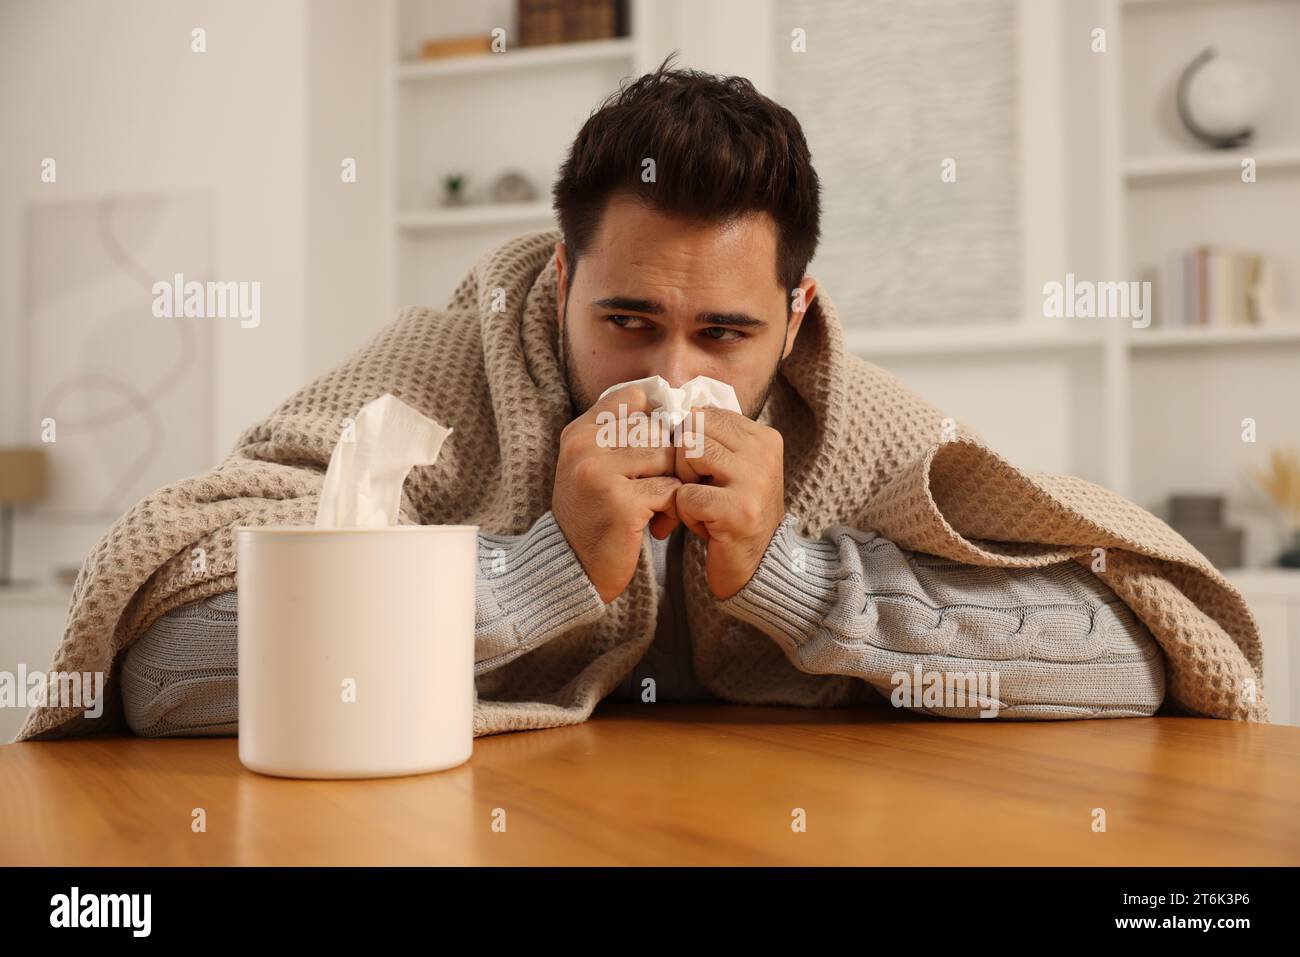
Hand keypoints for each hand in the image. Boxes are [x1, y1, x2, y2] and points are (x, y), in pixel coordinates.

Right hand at [552, 383, 681, 603]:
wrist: (572, 570)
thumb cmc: (593, 516)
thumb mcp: (594, 467)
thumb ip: (621, 435)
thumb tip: (673, 406)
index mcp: (579, 432)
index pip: (635, 398)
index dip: (655, 420)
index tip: (655, 450)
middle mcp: (584, 446)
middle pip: (657, 429)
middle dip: (668, 460)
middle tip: (660, 490)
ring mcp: (599, 472)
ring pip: (667, 457)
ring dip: (673, 485)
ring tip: (659, 508)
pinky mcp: (620, 502)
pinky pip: (670, 489)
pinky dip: (672, 509)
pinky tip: (657, 525)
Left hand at [673, 406, 785, 600]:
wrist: (758, 569)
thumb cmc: (732, 515)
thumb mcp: (729, 468)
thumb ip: (710, 438)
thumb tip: (664, 405)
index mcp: (763, 437)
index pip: (703, 413)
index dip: (687, 442)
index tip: (700, 472)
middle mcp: (763, 452)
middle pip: (691, 430)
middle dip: (681, 462)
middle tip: (696, 491)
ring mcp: (754, 480)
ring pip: (687, 455)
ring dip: (683, 486)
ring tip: (702, 507)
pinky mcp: (738, 510)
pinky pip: (684, 495)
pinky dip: (685, 515)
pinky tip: (707, 528)